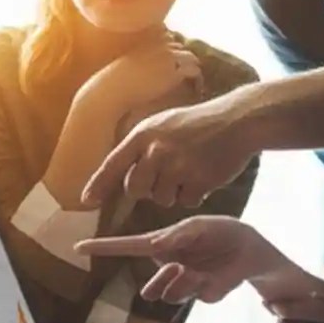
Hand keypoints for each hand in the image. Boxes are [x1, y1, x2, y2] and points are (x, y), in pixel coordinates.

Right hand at [74, 216, 279, 303]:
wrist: (248, 248)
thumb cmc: (220, 230)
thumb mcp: (200, 226)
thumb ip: (178, 234)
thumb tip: (154, 244)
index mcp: (162, 244)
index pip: (128, 247)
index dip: (104, 247)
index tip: (78, 246)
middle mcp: (168, 266)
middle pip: (151, 286)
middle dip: (162, 281)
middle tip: (178, 267)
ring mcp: (184, 283)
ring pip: (171, 295)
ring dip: (183, 282)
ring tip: (197, 269)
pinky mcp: (201, 294)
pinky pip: (194, 295)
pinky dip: (203, 283)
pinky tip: (214, 273)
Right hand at [80, 31, 202, 112]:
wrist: (112, 90)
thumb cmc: (114, 82)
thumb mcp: (127, 63)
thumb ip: (141, 59)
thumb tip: (146, 70)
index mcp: (147, 40)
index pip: (170, 39)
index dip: (174, 52)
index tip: (175, 64)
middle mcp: (159, 45)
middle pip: (182, 48)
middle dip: (184, 59)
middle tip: (187, 74)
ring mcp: (168, 56)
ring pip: (191, 57)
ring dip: (193, 67)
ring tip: (194, 82)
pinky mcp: (174, 71)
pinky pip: (194, 70)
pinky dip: (197, 78)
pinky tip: (196, 88)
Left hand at [81, 90, 255, 208]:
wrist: (237, 121)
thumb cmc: (201, 122)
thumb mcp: (165, 124)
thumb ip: (144, 146)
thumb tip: (124, 172)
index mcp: (144, 134)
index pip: (112, 164)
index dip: (98, 185)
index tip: (85, 201)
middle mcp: (155, 151)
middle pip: (136, 190)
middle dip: (149, 190)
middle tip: (169, 177)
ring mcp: (176, 166)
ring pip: (162, 199)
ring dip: (175, 192)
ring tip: (191, 171)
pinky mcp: (197, 180)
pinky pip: (186, 202)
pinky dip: (195, 195)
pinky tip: (205, 176)